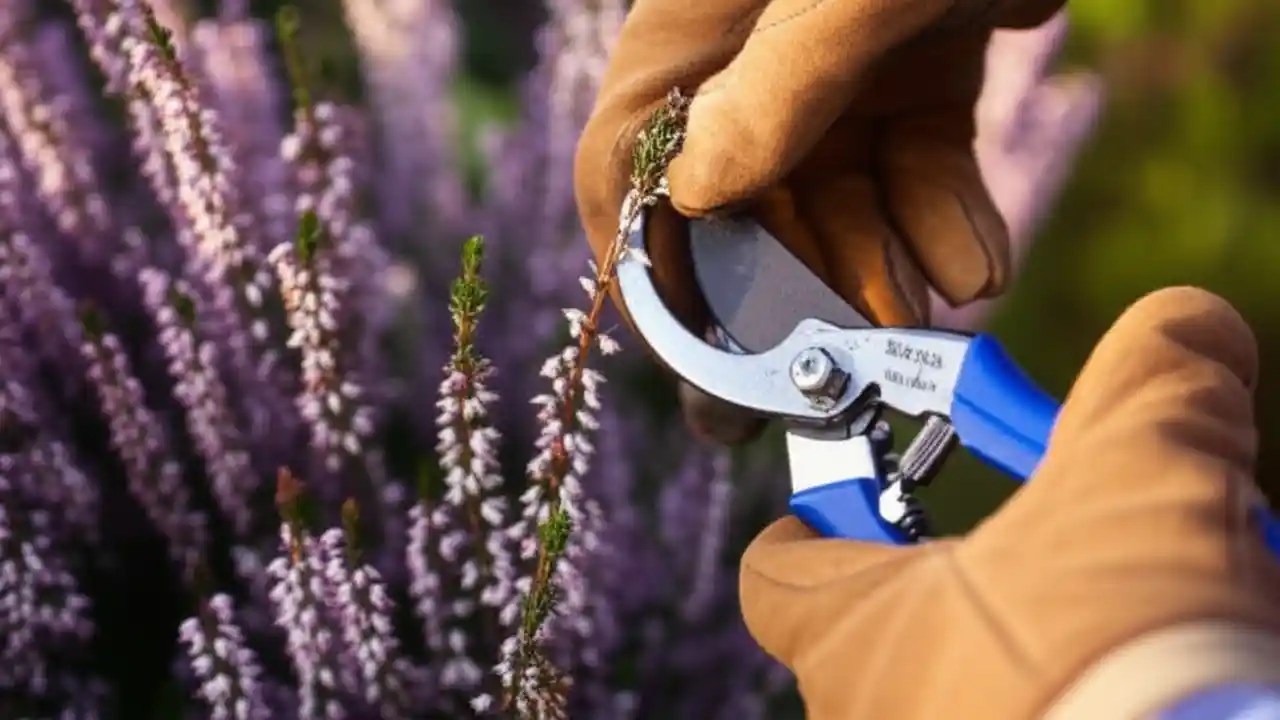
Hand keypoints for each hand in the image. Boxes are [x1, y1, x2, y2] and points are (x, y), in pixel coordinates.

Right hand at [575, 0, 1065, 443]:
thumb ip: (777, 88)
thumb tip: (692, 196)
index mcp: (693, 35)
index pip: (627, 170)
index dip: (652, 276)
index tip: (705, 366)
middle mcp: (747, 62)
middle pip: (739, 210)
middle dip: (799, 292)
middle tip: (849, 365)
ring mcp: (831, 73)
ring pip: (834, 204)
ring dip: (882, 268)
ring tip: (935, 309)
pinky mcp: (910, 75)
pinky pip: (911, 171)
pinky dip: (943, 222)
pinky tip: (977, 262)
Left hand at [738, 287, 1279, 718]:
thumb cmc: (1123, 651)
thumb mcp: (1146, 472)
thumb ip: (1149, 380)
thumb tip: (1179, 327)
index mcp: (852, 626)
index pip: (775, 570)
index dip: (814, 516)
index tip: (862, 485)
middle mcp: (866, 712)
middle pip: (862, 628)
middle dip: (935, 575)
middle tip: (1011, 544)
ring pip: (930, 689)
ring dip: (994, 641)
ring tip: (1090, 609)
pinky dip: (1039, 695)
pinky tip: (1123, 678)